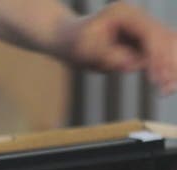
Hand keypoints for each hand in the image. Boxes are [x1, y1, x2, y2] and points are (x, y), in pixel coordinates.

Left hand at [59, 2, 176, 93]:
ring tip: (167, 90)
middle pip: (164, 39)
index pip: (149, 34)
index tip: (156, 79)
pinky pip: (160, 54)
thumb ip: (109, 56)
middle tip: (167, 89)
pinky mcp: (143, 42)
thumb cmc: (74, 43)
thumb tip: (132, 65)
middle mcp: (138, 18)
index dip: (156, 57)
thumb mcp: (87, 50)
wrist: (68, 39)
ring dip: (169, 68)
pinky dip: (164, 69)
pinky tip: (167, 87)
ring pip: (166, 47)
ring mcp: (143, 29)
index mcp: (125, 14)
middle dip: (167, 64)